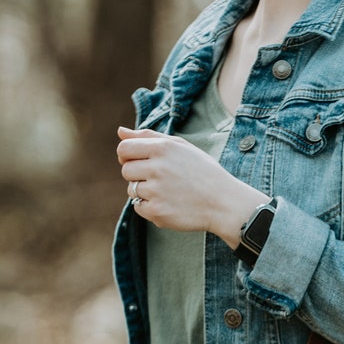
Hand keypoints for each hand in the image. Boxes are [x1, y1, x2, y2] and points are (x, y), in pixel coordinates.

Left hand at [117, 126, 264, 247]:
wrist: (223, 203)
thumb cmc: (202, 171)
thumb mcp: (181, 147)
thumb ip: (149, 137)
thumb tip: (120, 131)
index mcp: (163, 148)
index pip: (124, 149)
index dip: (127, 155)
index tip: (138, 161)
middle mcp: (158, 168)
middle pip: (126, 170)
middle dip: (138, 174)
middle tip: (160, 178)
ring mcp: (156, 191)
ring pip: (132, 189)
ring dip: (144, 191)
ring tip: (168, 191)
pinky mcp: (157, 212)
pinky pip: (138, 207)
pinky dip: (149, 206)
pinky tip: (169, 204)